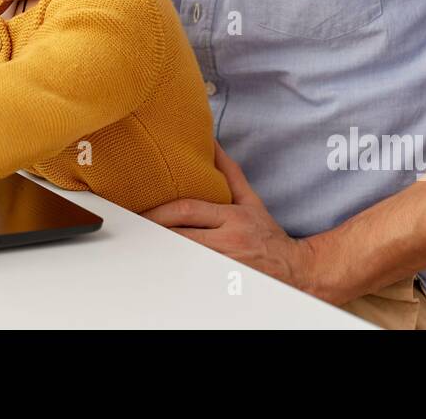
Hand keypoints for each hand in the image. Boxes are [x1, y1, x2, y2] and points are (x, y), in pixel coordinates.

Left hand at [141, 141, 313, 292]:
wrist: (293, 270)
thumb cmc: (266, 233)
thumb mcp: (250, 200)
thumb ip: (229, 173)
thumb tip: (212, 144)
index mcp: (233, 217)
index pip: (189, 210)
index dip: (160, 211)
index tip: (141, 210)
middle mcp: (227, 241)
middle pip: (180, 235)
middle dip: (154, 230)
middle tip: (132, 226)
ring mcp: (223, 263)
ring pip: (182, 257)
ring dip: (160, 250)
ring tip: (140, 244)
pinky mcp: (221, 280)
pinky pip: (192, 275)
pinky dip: (175, 268)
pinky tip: (161, 264)